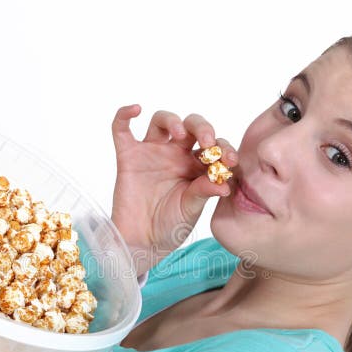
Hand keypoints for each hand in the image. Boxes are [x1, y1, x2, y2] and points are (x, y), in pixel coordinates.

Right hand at [110, 105, 236, 275]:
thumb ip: (204, 193)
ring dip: (172, 120)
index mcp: (197, 165)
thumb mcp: (191, 210)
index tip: (229, 161)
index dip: (224, 148)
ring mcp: (152, 153)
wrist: (142, 242)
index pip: (214, 146)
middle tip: (207, 141)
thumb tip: (224, 184)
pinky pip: (122, 130)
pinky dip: (124, 115)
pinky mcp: (128, 157)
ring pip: (161, 121)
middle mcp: (176, 154)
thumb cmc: (170, 226)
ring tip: (179, 134)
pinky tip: (135, 109)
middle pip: (190, 125)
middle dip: (202, 128)